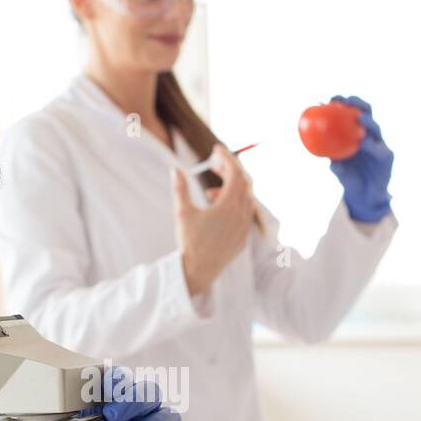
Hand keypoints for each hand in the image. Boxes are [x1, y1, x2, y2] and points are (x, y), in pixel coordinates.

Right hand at [172, 143, 254, 295]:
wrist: (198, 271)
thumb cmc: (189, 242)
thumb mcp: (182, 213)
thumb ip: (180, 189)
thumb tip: (175, 169)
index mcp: (228, 206)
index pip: (235, 173)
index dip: (227, 158)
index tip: (216, 149)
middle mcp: (241, 215)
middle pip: (243, 182)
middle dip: (230, 170)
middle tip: (214, 165)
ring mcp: (244, 227)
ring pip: (246, 198)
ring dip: (231, 189)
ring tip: (209, 193)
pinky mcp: (243, 237)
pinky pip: (245, 213)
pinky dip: (235, 204)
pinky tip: (218, 208)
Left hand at [327, 96, 393, 222]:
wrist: (363, 197)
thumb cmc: (349, 178)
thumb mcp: (335, 165)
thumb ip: (328, 153)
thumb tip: (311, 141)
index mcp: (357, 134)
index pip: (352, 113)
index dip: (344, 103)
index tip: (331, 98)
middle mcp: (370, 136)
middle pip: (367, 114)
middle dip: (358, 104)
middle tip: (347, 99)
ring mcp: (380, 145)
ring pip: (375, 128)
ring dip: (367, 122)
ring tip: (358, 118)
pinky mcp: (387, 158)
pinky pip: (378, 150)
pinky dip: (371, 145)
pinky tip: (363, 142)